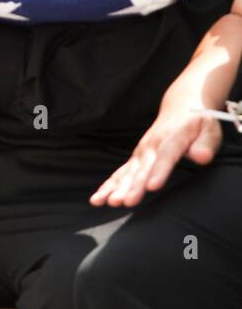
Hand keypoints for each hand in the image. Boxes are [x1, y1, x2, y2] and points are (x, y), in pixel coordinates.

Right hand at [90, 95, 223, 207]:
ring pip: (126, 172)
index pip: (166, 155)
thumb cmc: (198, 122)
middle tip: (124, 201)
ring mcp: (141, 152)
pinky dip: (108, 186)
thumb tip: (201, 158)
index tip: (152, 186)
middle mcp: (152, 145)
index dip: (159, 171)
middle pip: (142, 168)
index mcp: (173, 136)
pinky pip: (120, 174)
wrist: (180, 107)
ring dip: (115, 188)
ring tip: (104, 202)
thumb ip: (206, 144)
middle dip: (132, 186)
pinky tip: (98, 199)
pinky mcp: (135, 159)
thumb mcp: (210, 129)